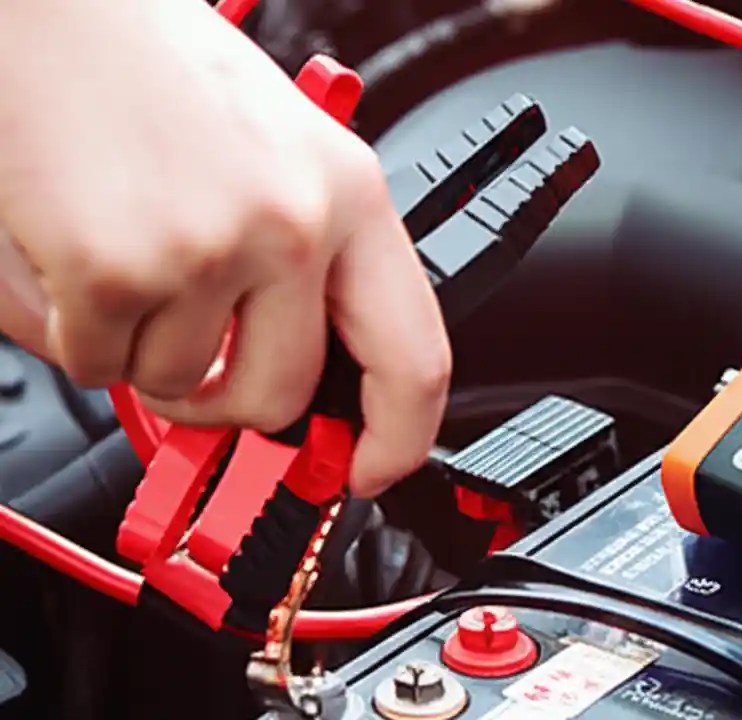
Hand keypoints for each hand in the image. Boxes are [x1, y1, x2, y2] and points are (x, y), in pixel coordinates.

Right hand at [0, 0, 450, 497]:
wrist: (51, 5)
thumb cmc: (158, 67)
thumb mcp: (282, 152)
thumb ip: (308, 264)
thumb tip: (306, 375)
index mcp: (351, 196)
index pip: (413, 357)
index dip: (398, 438)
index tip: (368, 469)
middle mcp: (294, 225)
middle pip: (277, 396)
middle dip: (223, 400)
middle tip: (186, 357)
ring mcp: (208, 249)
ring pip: (174, 383)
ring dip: (133, 343)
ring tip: (116, 251)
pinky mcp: (115, 268)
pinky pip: (92, 361)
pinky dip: (66, 324)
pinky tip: (65, 248)